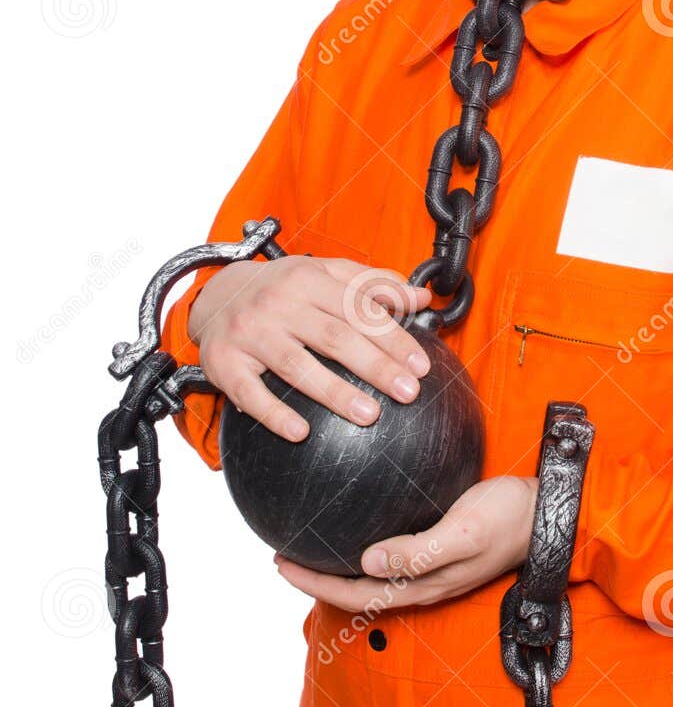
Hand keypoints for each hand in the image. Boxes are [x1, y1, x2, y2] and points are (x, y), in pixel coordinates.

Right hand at [188, 254, 433, 439]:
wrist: (216, 296)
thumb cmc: (283, 288)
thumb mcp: (325, 274)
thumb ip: (373, 284)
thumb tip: (421, 296)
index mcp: (308, 281)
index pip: (358, 310)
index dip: (392, 338)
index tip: (420, 365)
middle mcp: (278, 305)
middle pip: (334, 338)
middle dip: (375, 367)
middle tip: (408, 392)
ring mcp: (250, 334)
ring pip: (297, 366)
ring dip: (334, 392)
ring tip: (369, 414)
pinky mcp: (225, 364)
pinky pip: (249, 393)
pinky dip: (274, 414)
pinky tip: (301, 432)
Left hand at [274, 475, 538, 611]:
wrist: (547, 512)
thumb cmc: (507, 520)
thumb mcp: (462, 532)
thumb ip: (417, 551)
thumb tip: (366, 561)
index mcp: (422, 586)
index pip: (354, 595)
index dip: (314, 584)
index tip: (280, 564)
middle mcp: (421, 583)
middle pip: (356, 590)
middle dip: (317, 577)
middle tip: (282, 554)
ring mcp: (430, 568)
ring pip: (371, 575)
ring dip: (337, 564)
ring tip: (312, 542)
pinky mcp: (438, 547)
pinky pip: (390, 554)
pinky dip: (364, 545)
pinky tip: (359, 521)